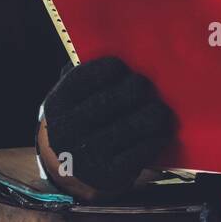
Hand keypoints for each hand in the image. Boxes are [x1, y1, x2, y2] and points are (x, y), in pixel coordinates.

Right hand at [40, 57, 175, 193]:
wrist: (70, 167)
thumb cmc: (80, 117)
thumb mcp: (72, 96)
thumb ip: (85, 73)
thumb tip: (115, 47)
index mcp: (58, 104)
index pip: (85, 78)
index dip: (109, 69)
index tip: (123, 67)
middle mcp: (69, 130)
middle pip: (112, 100)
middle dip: (136, 89)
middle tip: (146, 86)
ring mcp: (89, 154)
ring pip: (132, 126)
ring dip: (153, 113)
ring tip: (161, 109)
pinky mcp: (109, 174)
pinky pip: (141, 151)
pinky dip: (156, 138)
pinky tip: (162, 131)